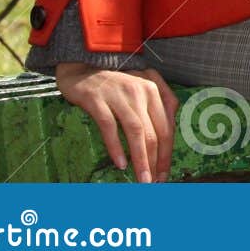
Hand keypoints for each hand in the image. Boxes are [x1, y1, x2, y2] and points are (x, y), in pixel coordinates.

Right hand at [55, 63, 178, 182]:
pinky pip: (110, 127)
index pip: (167, 126)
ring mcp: (119, 94)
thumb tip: (160, 146)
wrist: (82, 68)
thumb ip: (153, 111)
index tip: (164, 173)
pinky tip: (121, 164)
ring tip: (142, 179)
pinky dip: (116, 147)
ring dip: (141, 158)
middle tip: (154, 182)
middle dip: (157, 160)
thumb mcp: (139, 92)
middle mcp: (141, 90)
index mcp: (154, 90)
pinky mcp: (98, 99)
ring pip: (136, 131)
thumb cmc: (113, 85)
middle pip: (155, 131)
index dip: (167, 152)